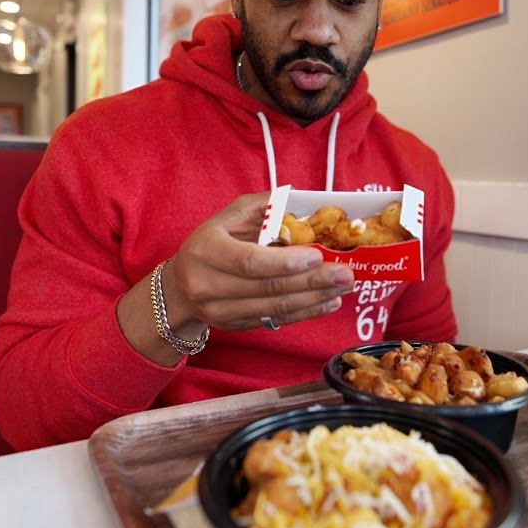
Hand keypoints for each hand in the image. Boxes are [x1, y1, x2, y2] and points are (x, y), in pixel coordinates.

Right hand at [163, 192, 354, 331]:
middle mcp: (207, 285)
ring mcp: (219, 311)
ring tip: (343, 287)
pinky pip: (275, 320)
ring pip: (275, 308)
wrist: (181, 286)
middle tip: (345, 273)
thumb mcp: (231, 215)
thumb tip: (304, 199)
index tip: (317, 257)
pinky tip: (329, 302)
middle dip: (312, 281)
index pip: (249, 262)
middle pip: (267, 288)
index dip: (284, 262)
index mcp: (206, 250)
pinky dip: (306, 312)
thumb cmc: (214, 241)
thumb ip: (265, 206)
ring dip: (315, 298)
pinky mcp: (235, 327)